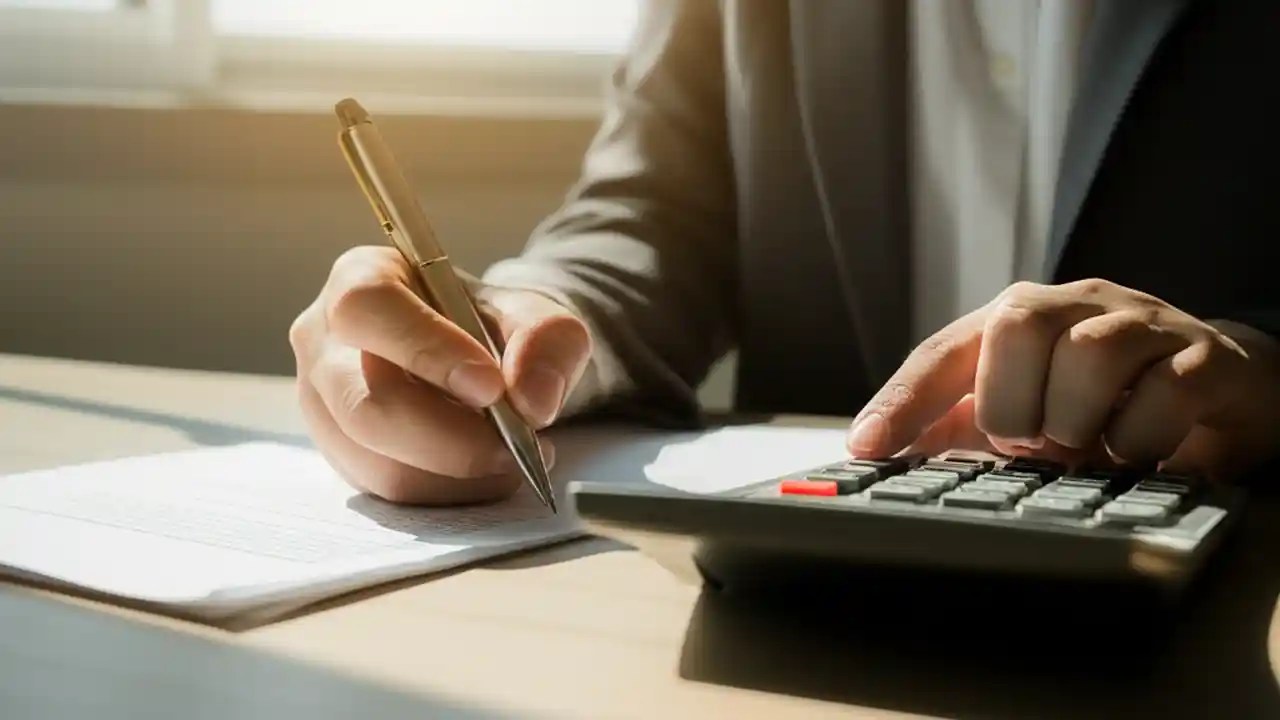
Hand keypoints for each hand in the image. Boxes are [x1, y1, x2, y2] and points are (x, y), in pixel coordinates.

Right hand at [290, 246, 591, 503]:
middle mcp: (324, 341)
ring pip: (378, 461)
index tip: (490, 388)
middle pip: (364, 404)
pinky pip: (389, 491)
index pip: (368, 308)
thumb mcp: (535, 314)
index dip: (426, 349)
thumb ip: (546, 342)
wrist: (477, 356)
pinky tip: (486, 472)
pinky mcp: (341, 455)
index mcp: (360, 278)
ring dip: (457, 475)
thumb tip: (534, 402)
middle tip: (516, 446)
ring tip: (513, 457)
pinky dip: (449, 492)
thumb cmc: (491, 326)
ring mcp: (322, 404)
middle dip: (449, 439)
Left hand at [848, 279, 1279, 478]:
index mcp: (1020, 317)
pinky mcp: (1203, 358)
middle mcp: (1077, 305)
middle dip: (1009, 403)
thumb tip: (880, 453)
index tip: (867, 447)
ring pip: (1090, 353)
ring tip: (1085, 449)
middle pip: (1015, 325)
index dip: (903, 399)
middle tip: (1028, 443)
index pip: (946, 350)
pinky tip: (1136, 454)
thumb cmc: (1101, 400)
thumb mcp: (1024, 410)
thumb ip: (957, 426)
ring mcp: (1143, 324)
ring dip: (1074, 421)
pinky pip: (1164, 391)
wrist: (1218, 384)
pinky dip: (1138, 439)